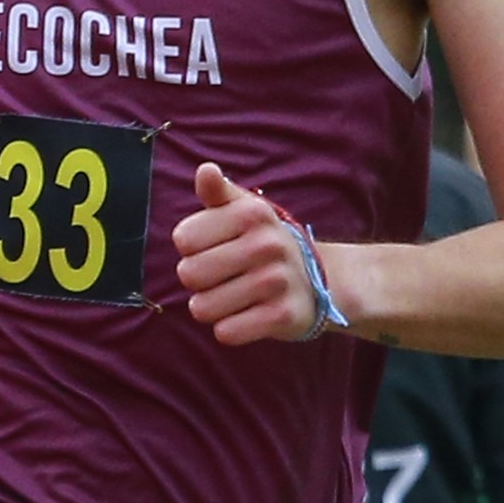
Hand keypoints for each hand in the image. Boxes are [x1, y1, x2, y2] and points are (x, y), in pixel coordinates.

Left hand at [171, 162, 322, 344]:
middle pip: (189, 275)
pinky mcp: (282, 316)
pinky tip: (246, 316)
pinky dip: (229, 328)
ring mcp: (276, 281)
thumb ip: (217, 191)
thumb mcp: (243, 210)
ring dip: (211, 307)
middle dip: (198, 281)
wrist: (319, 280)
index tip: (213, 247)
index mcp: (252, 213)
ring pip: (203, 308)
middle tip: (223, 276)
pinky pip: (226, 332)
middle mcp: (266, 244)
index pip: (183, 239)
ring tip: (233, 296)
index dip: (191, 248)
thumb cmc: (263, 242)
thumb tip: (205, 170)